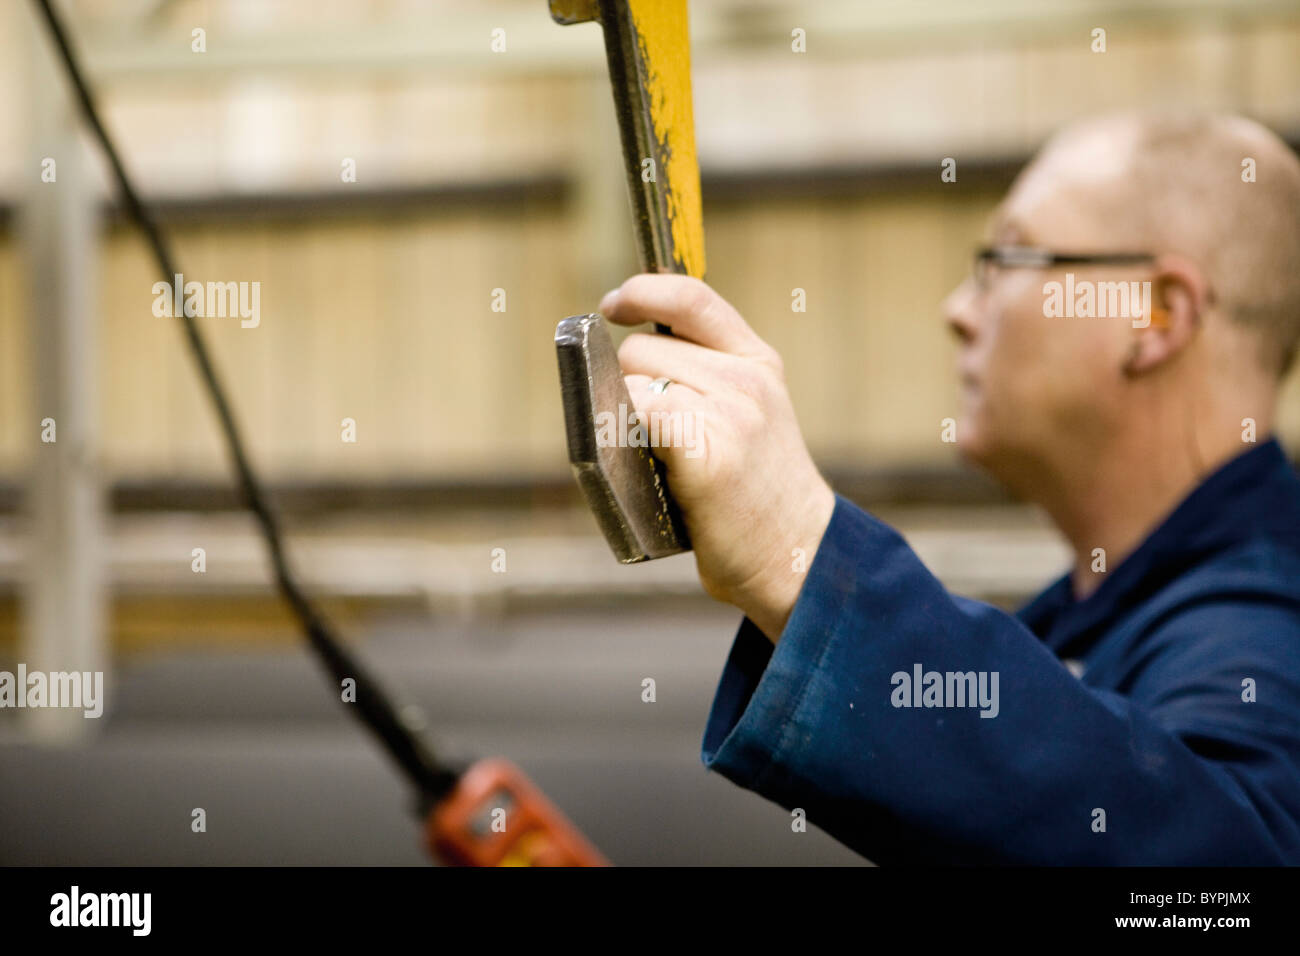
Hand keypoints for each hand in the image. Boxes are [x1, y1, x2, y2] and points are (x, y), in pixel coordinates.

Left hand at [600, 274, 835, 641]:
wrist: (797, 558)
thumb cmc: (756, 497)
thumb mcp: (752, 416)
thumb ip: (708, 376)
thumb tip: (630, 351)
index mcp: (758, 362)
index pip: (692, 298)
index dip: (644, 292)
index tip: (615, 304)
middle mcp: (745, 378)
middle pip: (640, 348)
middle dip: (630, 385)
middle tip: (658, 439)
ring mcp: (729, 411)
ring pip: (629, 383)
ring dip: (624, 419)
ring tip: (661, 463)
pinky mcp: (706, 450)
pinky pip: (633, 416)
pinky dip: (621, 437)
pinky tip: (646, 466)